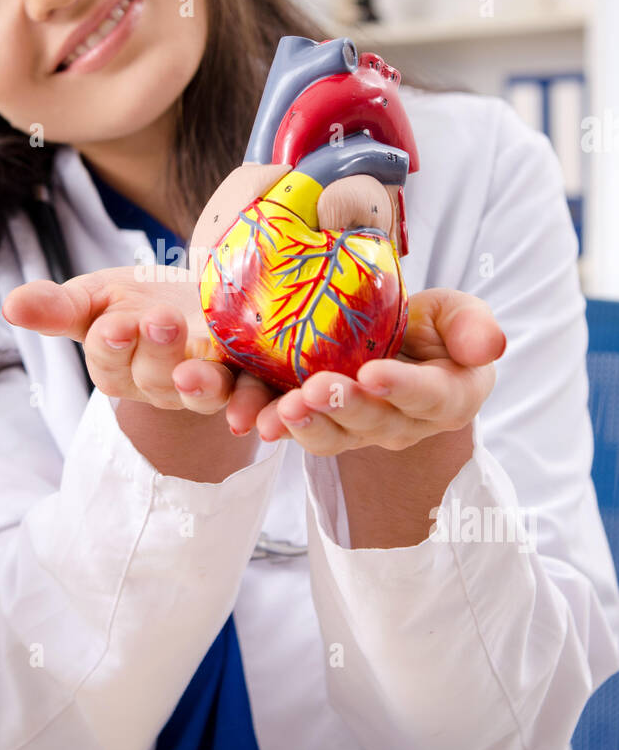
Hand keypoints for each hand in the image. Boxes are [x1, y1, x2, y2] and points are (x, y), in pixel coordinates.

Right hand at [3, 163, 403, 421]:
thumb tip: (11, 303)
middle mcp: (161, 385)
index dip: (112, 343)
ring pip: (205, 395)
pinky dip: (259, 405)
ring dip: (203, 385)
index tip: (115, 322)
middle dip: (157, 350)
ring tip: (203, 366)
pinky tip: (264, 405)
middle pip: (156, 376)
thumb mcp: (97, 296)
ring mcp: (207, 390)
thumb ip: (59, 307)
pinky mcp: (251, 384)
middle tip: (161, 319)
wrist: (201, 302)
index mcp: (118, 365)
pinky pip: (255, 401)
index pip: (108, 359)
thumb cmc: (138, 302)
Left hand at [230, 286, 505, 455]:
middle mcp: (407, 423)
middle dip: (346, 407)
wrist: (395, 338)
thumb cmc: (432, 325)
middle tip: (317, 389)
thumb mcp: (457, 312)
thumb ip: (473, 326)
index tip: (374, 373)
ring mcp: (365, 430)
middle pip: (378, 422)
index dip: (403, 389)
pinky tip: (257, 417)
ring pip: (337, 437)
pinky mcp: (327, 426)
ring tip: (283, 409)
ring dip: (309, 425)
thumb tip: (491, 346)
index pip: (430, 397)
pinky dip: (281, 425)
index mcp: (450, 396)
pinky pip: (305, 432)